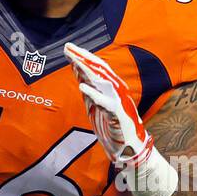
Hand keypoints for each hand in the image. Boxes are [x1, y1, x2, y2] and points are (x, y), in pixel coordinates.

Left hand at [66, 42, 153, 169]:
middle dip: (83, 57)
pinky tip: (83, 87)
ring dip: (87, 69)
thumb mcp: (95, 102)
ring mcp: (118, 101)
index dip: (82, 56)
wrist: (128, 148)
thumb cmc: (112, 125)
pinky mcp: (118, 114)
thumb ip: (88, 86)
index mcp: (111, 86)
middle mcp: (116, 90)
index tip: (68, 48)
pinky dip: (94, 94)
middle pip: (99, 69)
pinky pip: (105, 103)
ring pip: (102, 81)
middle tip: (68, 47)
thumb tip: (76, 68)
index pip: (96, 67)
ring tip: (74, 60)